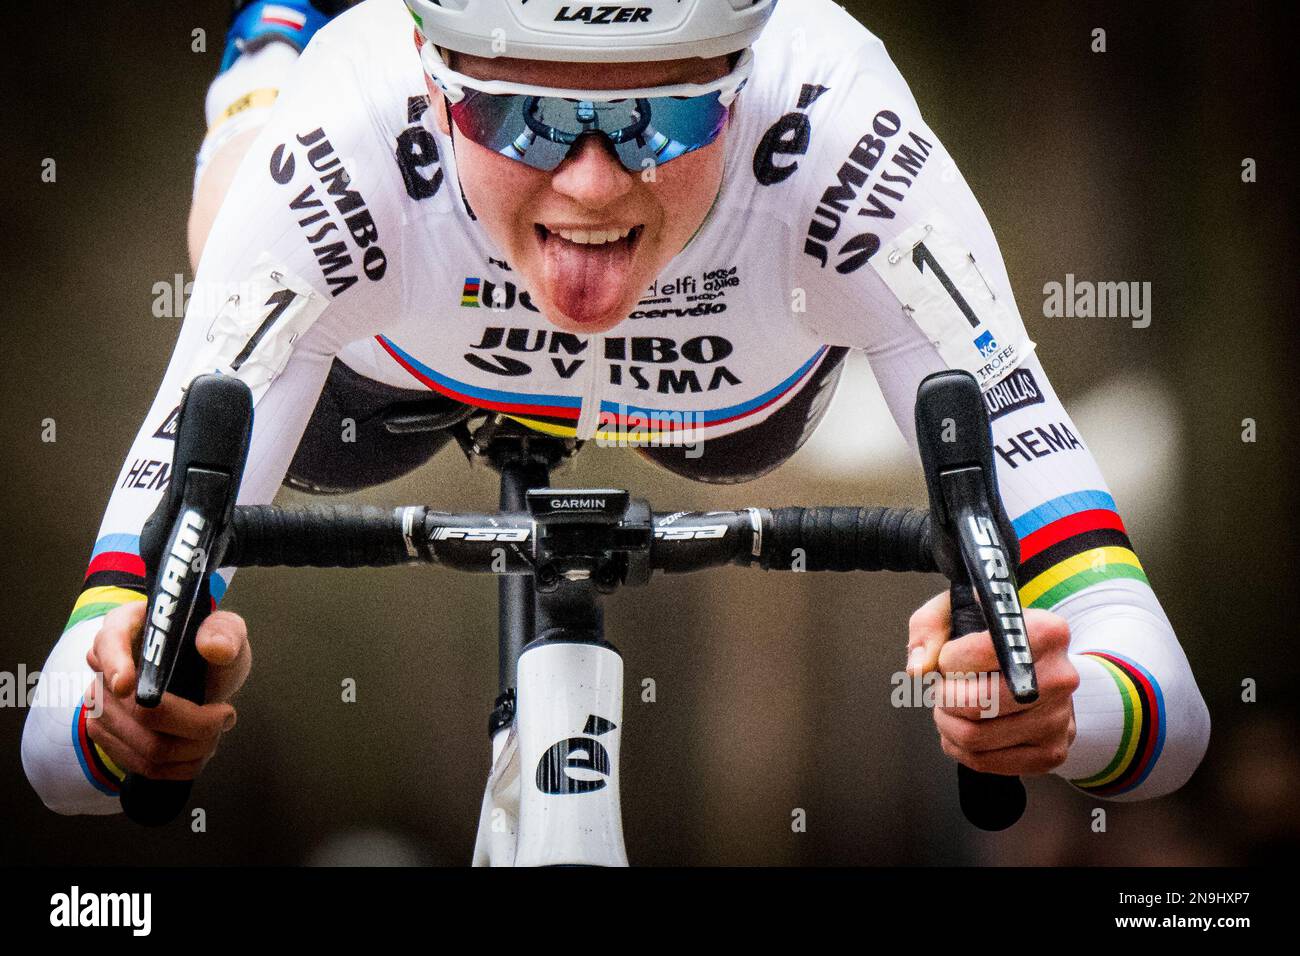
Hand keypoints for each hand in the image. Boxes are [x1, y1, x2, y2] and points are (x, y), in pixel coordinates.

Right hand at [84, 602, 250, 781]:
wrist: (198, 675)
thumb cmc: (206, 648)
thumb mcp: (225, 630)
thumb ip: (225, 632)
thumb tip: (214, 647)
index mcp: (126, 625)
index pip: (110, 642)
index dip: (116, 665)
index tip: (128, 685)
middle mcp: (103, 664)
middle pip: (140, 710)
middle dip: (195, 724)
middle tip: (226, 716)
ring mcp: (100, 703)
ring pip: (145, 746)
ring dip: (193, 749)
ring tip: (216, 732)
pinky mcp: (105, 735)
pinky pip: (140, 765)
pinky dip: (179, 767)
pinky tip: (198, 751)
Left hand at [906, 590, 1078, 775]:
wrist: (1033, 666)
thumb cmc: (990, 636)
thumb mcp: (956, 610)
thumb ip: (928, 627)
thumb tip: (918, 669)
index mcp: (1046, 632)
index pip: (978, 653)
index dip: (948, 659)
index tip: (949, 657)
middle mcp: (1060, 677)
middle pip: (977, 703)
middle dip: (944, 697)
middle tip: (943, 689)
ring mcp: (1059, 719)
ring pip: (975, 737)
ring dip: (947, 723)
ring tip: (950, 707)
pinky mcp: (1050, 752)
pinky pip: (985, 762)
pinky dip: (959, 747)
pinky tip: (961, 728)